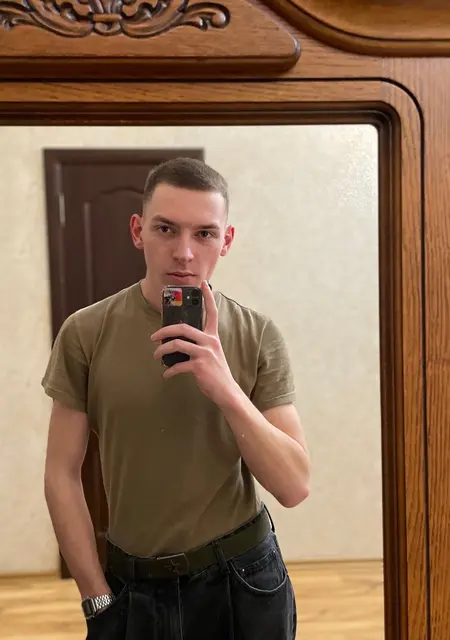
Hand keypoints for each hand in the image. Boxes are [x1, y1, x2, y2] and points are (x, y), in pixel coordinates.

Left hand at [151, 280, 237, 405]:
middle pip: (183, 328)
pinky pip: (178, 365)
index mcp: (213, 336)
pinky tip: (166, 374)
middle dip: (164, 331)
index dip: (207, 297)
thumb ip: (200, 344)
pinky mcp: (199, 366)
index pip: (212, 312)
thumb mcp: (211, 353)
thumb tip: (178, 342)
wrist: (226, 390)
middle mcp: (210, 341)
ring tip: (156, 356)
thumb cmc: (216, 372)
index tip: (203, 284)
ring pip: (177, 344)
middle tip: (153, 337)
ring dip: (162, 351)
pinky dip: (169, 371)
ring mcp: (205, 353)